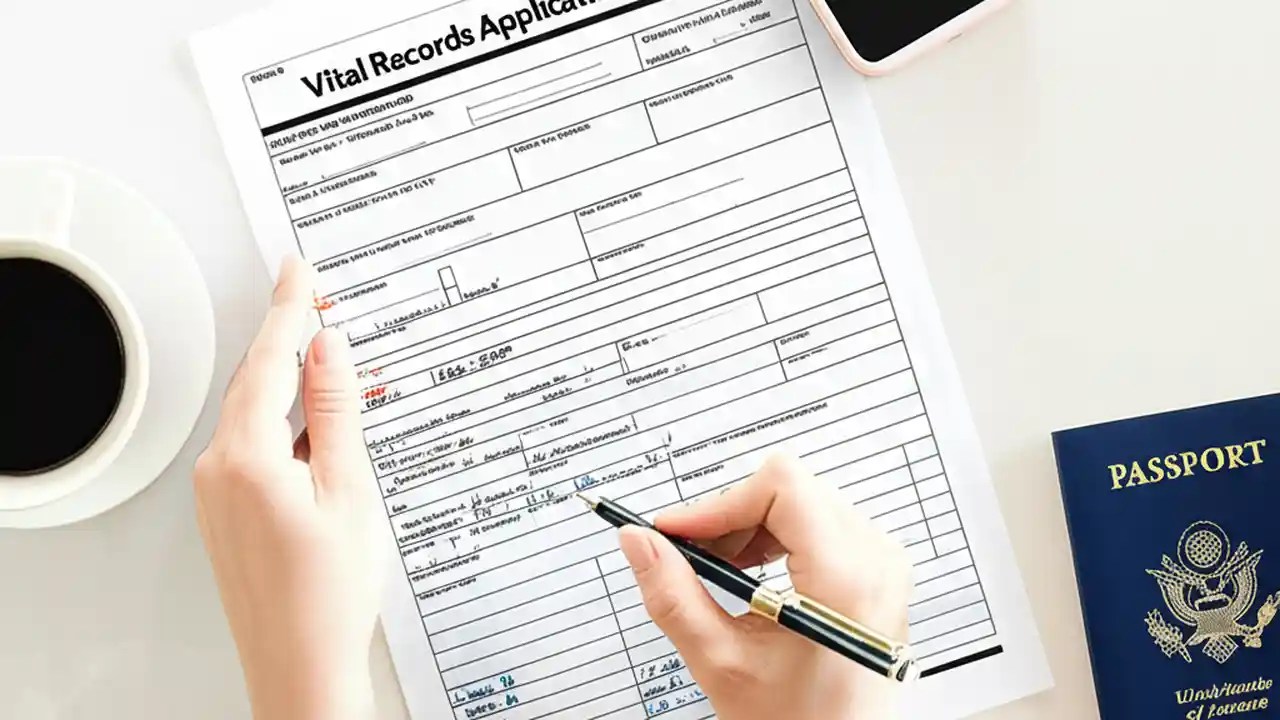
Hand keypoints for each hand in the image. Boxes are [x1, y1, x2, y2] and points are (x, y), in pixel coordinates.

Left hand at [194, 257, 383, 719]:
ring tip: (344, 380)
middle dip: (292, 343)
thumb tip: (328, 350)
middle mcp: (219, 470)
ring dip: (295, 390)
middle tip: (322, 304)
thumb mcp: (349, 489)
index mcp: (247, 458)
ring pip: (257, 416)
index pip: (270, 362)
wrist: (300, 669)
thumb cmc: (328, 596)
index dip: (290, 309)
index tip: (299, 271)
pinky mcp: (225, 513)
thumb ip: (336, 410)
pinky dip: (288, 428)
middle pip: (257, 384)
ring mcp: (216, 494)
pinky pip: (254, 448)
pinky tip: (323, 434)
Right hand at [618, 454, 911, 719]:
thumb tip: (638, 542)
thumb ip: (673, 596)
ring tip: (719, 568)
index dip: (719, 503)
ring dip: (750, 527)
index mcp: (846, 578)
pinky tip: (749, 572)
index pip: (781, 487)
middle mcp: (876, 560)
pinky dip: (775, 538)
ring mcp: (882, 562)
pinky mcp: (876, 569)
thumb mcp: (723, 663)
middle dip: (730, 516)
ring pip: (802, 500)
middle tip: (690, 553)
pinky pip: (820, 523)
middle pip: (790, 489)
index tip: (677, 531)